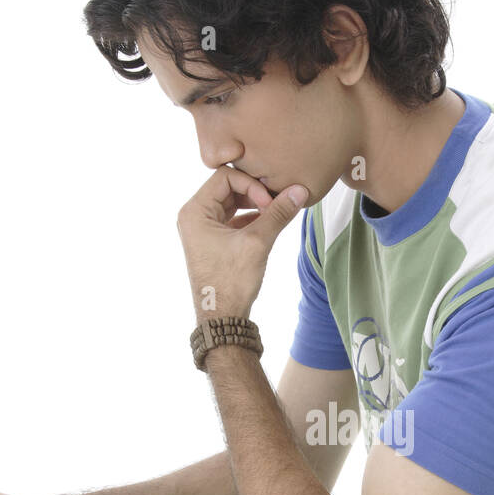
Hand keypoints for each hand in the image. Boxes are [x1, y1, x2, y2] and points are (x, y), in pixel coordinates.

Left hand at [176, 166, 307, 323]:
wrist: (222, 317)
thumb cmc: (231, 282)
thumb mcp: (257, 242)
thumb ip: (278, 214)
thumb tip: (299, 191)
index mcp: (194, 211)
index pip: (225, 177)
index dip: (251, 185)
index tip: (269, 203)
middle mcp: (194, 216)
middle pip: (228, 188)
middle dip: (255, 193)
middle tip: (276, 205)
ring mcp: (202, 229)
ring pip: (232, 203)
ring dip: (255, 205)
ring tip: (275, 214)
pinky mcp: (213, 241)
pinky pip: (233, 219)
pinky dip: (251, 218)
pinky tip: (269, 225)